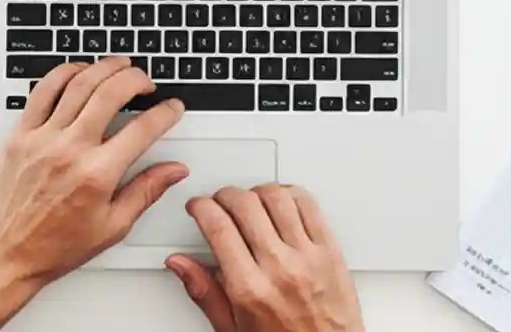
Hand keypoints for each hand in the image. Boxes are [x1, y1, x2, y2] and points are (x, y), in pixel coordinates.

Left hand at [0, 57, 187, 323]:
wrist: (6, 255)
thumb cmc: (55, 246)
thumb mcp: (113, 226)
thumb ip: (146, 191)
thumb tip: (174, 170)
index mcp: (97, 175)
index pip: (142, 129)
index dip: (165, 112)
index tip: (171, 108)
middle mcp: (69, 151)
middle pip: (110, 94)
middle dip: (136, 79)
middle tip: (146, 82)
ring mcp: (41, 139)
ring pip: (78, 84)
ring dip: (104, 68)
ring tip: (119, 67)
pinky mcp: (19, 135)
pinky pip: (42, 91)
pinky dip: (64, 73)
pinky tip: (79, 72)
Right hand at [166, 185, 363, 331]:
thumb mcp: (232, 329)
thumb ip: (204, 292)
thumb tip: (180, 263)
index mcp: (250, 289)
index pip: (218, 227)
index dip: (202, 207)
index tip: (198, 207)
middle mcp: (279, 269)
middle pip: (245, 205)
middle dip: (225, 195)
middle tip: (220, 202)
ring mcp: (308, 257)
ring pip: (277, 198)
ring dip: (257, 191)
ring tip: (249, 201)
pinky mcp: (331, 251)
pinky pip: (310, 206)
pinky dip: (291, 194)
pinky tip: (281, 202)